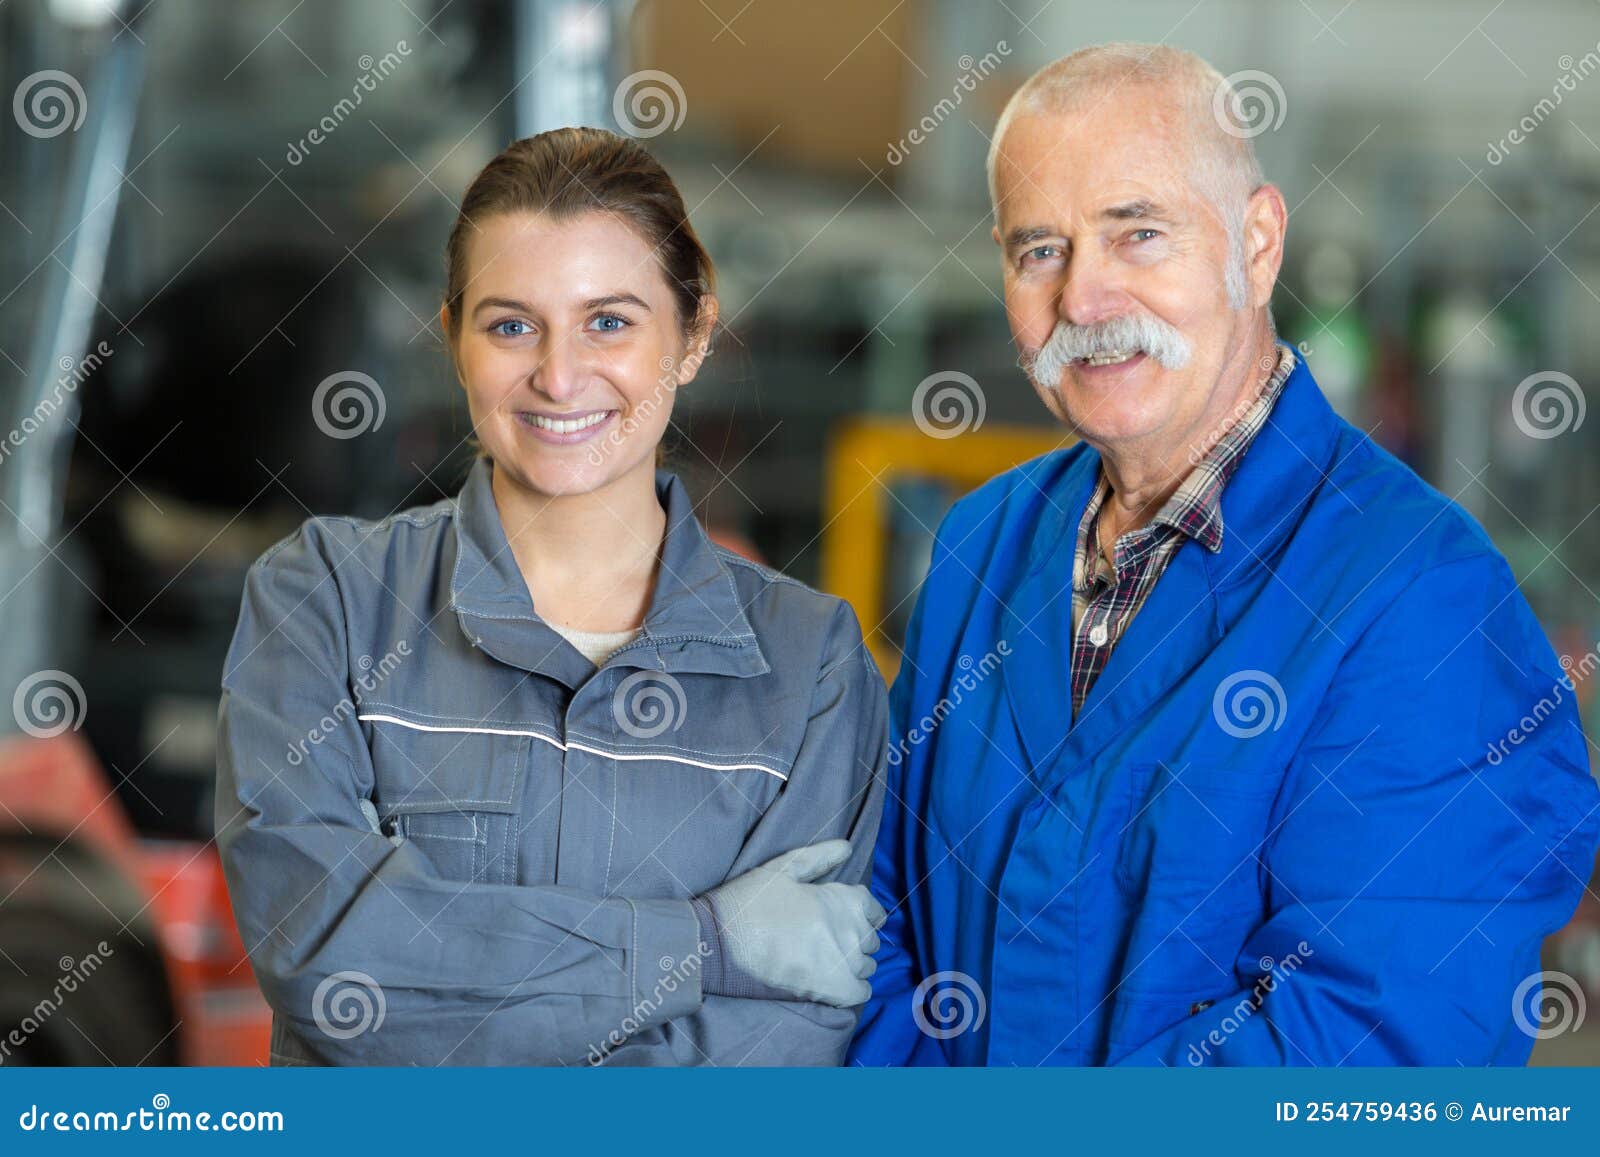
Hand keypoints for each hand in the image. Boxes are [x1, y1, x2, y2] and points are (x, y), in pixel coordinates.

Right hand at [698, 840, 885, 1006]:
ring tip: (822, 962)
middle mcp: (853, 929)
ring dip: (851, 965)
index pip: (874, 910)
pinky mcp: (835, 989)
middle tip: (823, 941)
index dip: (857, 914)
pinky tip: (830, 983)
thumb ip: (820, 857)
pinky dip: (851, 989)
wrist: (721, 942)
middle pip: (870, 940)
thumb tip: (847, 848)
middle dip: (853, 939)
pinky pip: (860, 992)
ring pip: (867, 966)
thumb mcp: (783, 869)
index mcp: (845, 899)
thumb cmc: (750, 901)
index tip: (837, 920)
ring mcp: (846, 961)